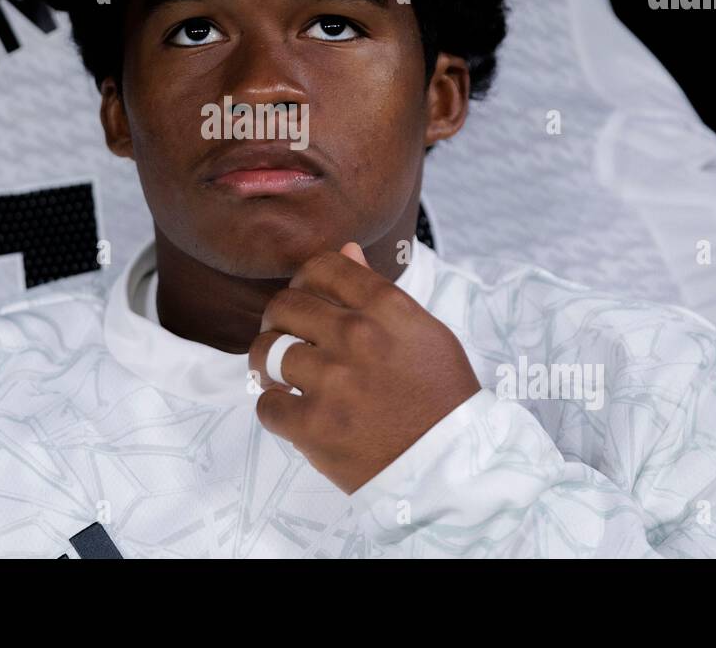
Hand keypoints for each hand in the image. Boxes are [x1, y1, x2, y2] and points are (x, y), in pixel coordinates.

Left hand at [248, 241, 480, 494]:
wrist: (450, 465)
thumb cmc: (440, 398)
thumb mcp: (422, 332)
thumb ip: (377, 290)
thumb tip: (346, 249)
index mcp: (387, 309)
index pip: (322, 267)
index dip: (305, 281)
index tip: (306, 300)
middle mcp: (357, 337)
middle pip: (284, 305)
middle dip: (277, 320)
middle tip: (285, 338)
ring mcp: (333, 382)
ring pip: (265, 351)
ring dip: (266, 363)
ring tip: (278, 375)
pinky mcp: (314, 426)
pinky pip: (266, 405)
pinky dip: (274, 408)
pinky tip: (291, 411)